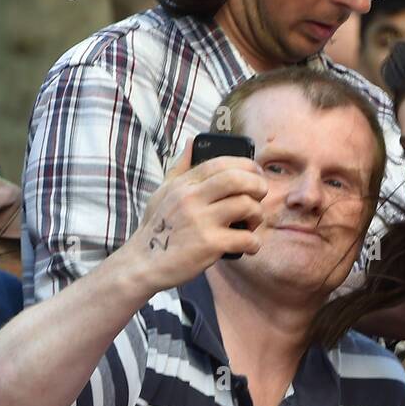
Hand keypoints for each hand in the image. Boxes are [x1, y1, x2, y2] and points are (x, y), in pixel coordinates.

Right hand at [122, 139, 267, 292]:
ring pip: (246, 205)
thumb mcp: (162, 192)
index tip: (256, 173)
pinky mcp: (210, 245)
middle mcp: (192, 199)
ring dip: (257, 214)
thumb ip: (180, 167)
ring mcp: (201, 221)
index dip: (246, 165)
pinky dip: (254, 243)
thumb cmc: (156, 228)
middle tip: (261, 195)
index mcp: (184, 184)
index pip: (220, 163)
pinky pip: (245, 238)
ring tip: (253, 223)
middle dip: (258, 185)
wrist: (144, 263)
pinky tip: (250, 246)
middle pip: (237, 179)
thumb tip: (191, 142)